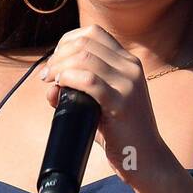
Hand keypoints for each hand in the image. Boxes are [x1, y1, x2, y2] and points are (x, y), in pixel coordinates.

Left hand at [40, 24, 174, 188]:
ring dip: (59, 66)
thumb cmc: (120, 133)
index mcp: (128, 62)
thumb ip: (77, 92)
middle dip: (58, 55)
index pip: (93, 33)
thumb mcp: (100, 105)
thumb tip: (50, 86)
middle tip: (46, 75)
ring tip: (50, 81)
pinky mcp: (121, 103)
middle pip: (85, 42)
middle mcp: (130, 67)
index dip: (66, 41)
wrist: (146, 158)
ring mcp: (128, 84)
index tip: (54, 61)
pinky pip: (89, 81)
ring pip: (84, 58)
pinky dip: (68, 79)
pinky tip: (60, 86)